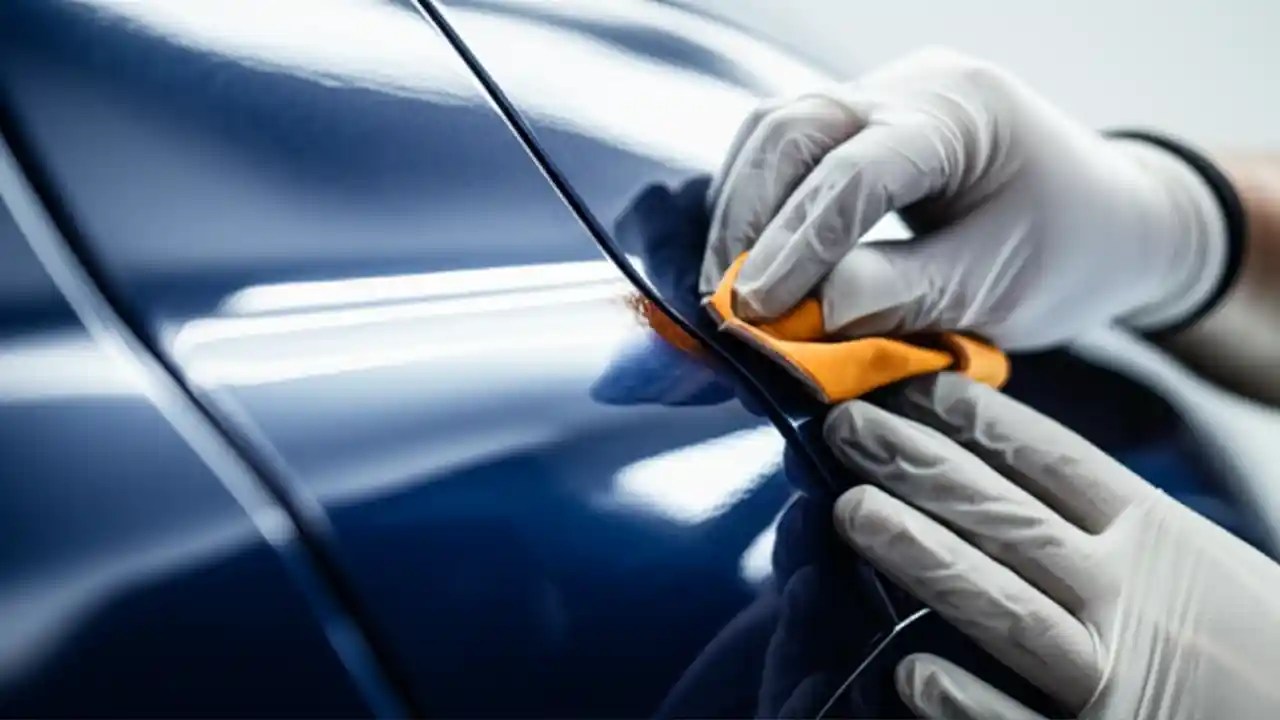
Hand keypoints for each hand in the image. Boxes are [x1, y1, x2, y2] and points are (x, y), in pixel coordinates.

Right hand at [701, 49, 1226, 348]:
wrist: (1113, 219)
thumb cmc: (1074, 253)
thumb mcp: (997, 288)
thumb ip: (898, 296)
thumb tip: (803, 316)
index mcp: (964, 112)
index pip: (857, 170)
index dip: (798, 244)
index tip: (757, 313)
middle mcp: (914, 84)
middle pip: (795, 126)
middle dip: (748, 216)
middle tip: (724, 298)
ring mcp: (886, 94)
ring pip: (777, 128)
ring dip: (741, 207)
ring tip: (727, 284)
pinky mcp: (866, 121)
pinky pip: (789, 147)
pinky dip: (758, 201)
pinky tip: (748, 255)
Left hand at [824, 373, 1279, 718]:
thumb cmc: (1253, 641)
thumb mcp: (1195, 558)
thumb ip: (1108, 521)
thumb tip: (999, 467)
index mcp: (1156, 533)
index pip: (1050, 458)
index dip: (972, 419)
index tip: (905, 385)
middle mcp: (1131, 594)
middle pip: (1007, 517)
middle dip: (920, 468)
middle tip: (845, 427)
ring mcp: (1116, 677)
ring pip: (1005, 608)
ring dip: (925, 557)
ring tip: (851, 511)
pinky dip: (969, 701)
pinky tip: (911, 672)